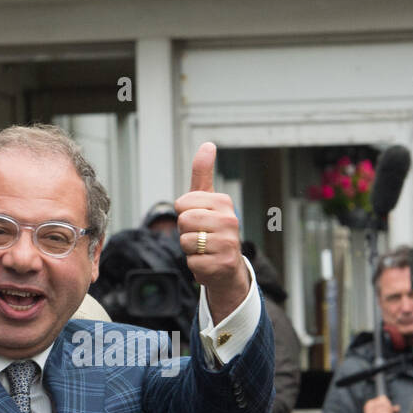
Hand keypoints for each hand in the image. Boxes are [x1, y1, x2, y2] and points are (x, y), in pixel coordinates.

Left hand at [174, 143, 248, 322]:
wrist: (227, 268)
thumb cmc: (212, 230)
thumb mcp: (208, 200)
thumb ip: (203, 174)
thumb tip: (208, 144)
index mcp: (224, 203)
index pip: (182, 204)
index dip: (183, 215)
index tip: (198, 220)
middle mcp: (230, 221)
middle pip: (183, 222)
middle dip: (185, 232)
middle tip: (200, 236)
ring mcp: (228, 243)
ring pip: (186, 242)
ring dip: (190, 249)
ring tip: (204, 249)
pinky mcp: (222, 264)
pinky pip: (191, 262)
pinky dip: (195, 265)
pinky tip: (208, 262)